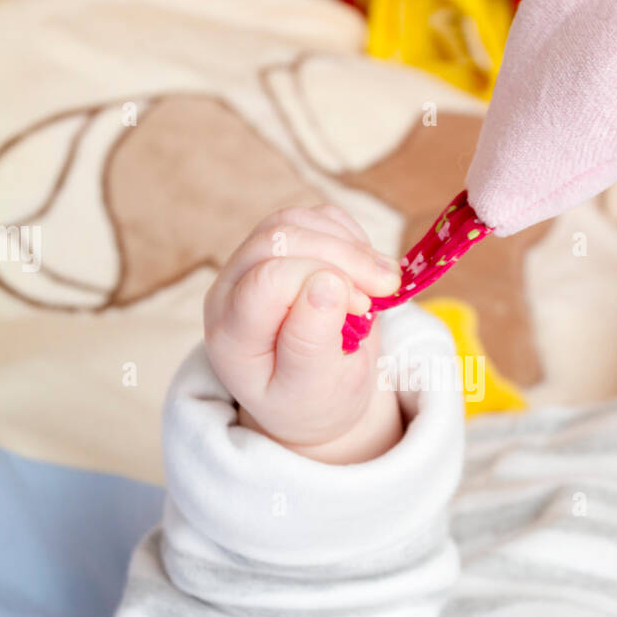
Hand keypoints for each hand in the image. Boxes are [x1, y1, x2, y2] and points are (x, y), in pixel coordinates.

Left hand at [204, 204, 403, 462]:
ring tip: (384, 282)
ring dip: (349, 244)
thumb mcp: (315, 389)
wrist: (317, 396)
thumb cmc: (314, 399)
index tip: (362, 309)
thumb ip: (311, 343)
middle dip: (341, 255)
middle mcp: (230, 291)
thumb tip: (328, 282)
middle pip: (278, 240)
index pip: (268, 281)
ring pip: (295, 220)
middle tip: (386, 287)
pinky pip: (313, 217)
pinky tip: (367, 272)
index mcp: (231, 334)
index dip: (321, 281)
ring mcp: (252, 263)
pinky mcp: (280, 247)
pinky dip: (349, 237)